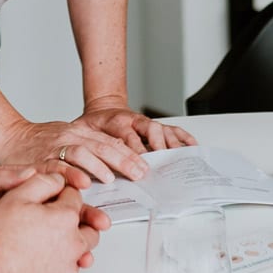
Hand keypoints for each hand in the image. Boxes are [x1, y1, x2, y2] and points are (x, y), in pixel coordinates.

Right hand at [0, 117, 144, 184]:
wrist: (10, 136)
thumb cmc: (41, 141)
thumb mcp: (69, 137)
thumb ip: (91, 146)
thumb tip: (118, 159)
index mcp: (79, 132)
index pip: (109, 142)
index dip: (129, 154)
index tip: (145, 166)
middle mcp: (69, 138)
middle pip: (101, 146)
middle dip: (122, 160)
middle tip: (139, 174)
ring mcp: (54, 148)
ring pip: (81, 152)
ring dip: (98, 165)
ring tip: (112, 178)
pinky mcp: (39, 161)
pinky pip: (56, 166)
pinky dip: (71, 174)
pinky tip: (82, 183)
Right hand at [0, 172, 108, 272]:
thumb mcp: (16, 197)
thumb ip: (42, 182)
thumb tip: (58, 179)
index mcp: (65, 218)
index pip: (75, 198)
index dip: (62, 195)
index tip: (54, 199)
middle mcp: (73, 244)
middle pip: (89, 229)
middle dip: (78, 223)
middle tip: (58, 224)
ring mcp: (68, 271)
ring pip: (79, 256)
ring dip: (69, 250)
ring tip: (45, 248)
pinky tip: (38, 269)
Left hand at [77, 99, 198, 155]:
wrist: (104, 107)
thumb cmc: (93, 124)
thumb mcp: (81, 130)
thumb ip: (82, 142)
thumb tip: (79, 158)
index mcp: (116, 121)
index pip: (127, 135)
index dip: (134, 150)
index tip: (140, 164)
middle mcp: (135, 120)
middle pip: (150, 130)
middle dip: (157, 146)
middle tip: (161, 162)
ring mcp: (147, 123)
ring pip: (163, 129)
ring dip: (172, 143)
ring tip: (181, 157)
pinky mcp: (156, 126)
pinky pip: (174, 129)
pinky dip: (184, 137)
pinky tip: (193, 147)